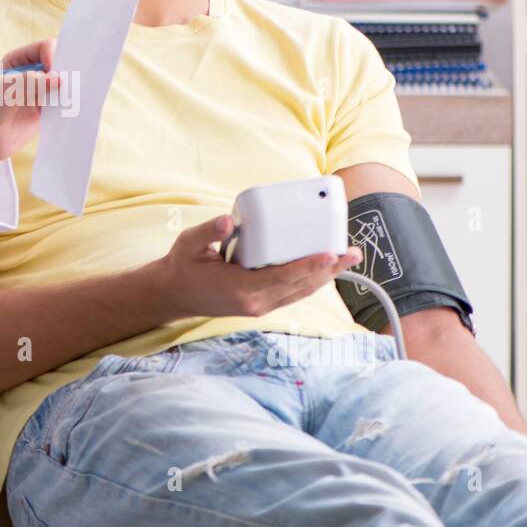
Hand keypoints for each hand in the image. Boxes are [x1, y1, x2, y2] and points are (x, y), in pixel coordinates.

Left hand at [0, 38, 58, 177]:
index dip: (54, 58)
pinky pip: (64, 101)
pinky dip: (70, 103)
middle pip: (59, 62)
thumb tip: (58, 79)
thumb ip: (29, 82)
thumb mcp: (3, 91)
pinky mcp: (47, 108)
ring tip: (73, 98)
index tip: (55, 75)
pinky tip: (71, 110)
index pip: (45, 48)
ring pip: (64, 82)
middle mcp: (32, 72)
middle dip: (67, 71)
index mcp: (19, 59)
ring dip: (71, 88)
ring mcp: (41, 90)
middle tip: (72, 84)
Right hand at [153, 214, 362, 319]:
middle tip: (352, 253)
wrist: (174, 295)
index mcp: (240, 289)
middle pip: (301, 286)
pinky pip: (294, 293)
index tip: (330, 254)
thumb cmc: (183, 267)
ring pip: (301, 292)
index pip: (283, 277)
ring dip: (326, 276)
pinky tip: (325, 268)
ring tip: (347, 260)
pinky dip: (311, 280)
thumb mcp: (189, 244)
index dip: (309, 266)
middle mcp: (255, 302)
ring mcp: (260, 306)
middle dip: (329, 270)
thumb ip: (208, 232)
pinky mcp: (262, 304)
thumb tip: (227, 221)